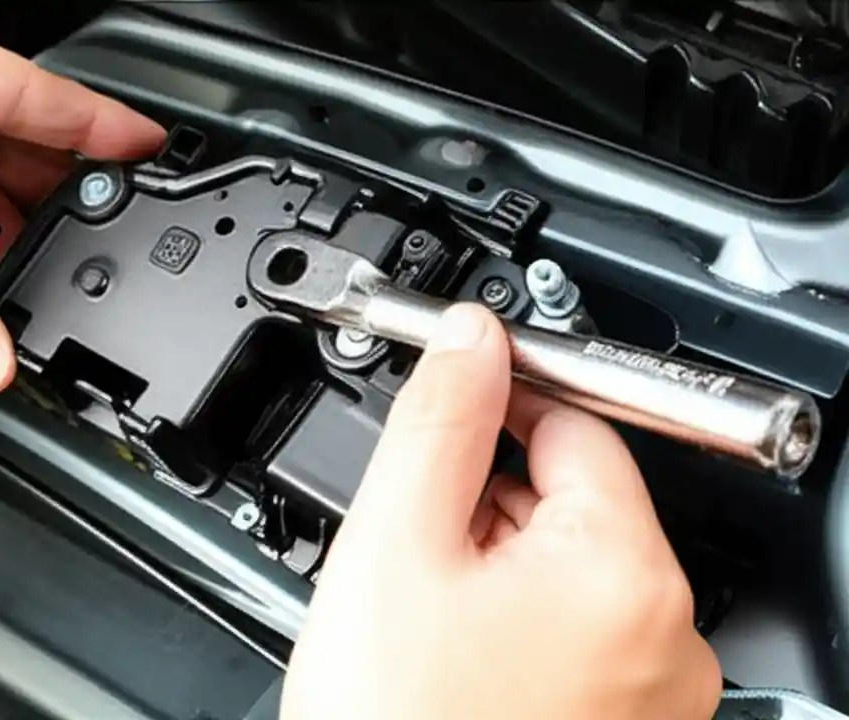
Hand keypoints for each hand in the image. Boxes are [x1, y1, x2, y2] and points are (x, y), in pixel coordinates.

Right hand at [281, 304, 721, 719]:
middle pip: (572, 500)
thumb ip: (437, 422)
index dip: (499, 398)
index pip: (577, 424)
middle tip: (410, 541)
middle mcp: (668, 637)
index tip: (450, 394)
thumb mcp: (395, 548)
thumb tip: (466, 340)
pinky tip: (449, 657)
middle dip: (486, 497)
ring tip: (421, 617)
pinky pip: (574, 635)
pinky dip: (512, 622)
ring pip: (565, 571)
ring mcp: (654, 695)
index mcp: (624, 574)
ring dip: (492, 563)